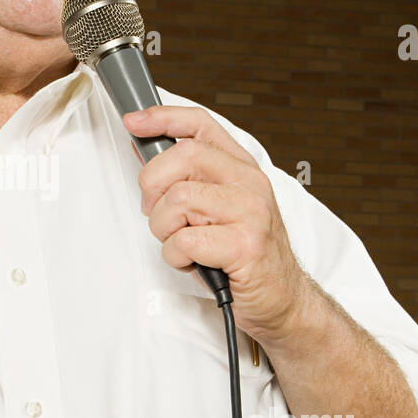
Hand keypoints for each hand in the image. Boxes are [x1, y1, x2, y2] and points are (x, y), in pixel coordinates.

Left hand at [124, 105, 312, 341]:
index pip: (200, 125)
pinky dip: (175, 256)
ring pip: (178, 200)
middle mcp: (249, 183)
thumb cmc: (242, 256)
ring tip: (182, 243)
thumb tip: (145, 153)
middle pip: (183, 156)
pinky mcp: (245, 245)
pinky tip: (192, 262)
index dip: (163, 118)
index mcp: (242, 169)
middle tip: (159, 212)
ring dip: (164, 229)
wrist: (282, 299)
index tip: (135, 122)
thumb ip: (187, 180)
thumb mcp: (216, 209)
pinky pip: (184, 240)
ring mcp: (251, 212)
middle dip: (154, 186)